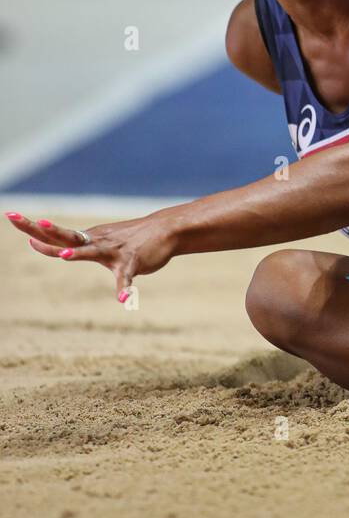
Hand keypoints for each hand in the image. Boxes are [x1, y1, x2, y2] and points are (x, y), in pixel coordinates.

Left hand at [5, 209, 177, 302]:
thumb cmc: (128, 238)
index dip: (33, 228)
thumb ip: (74, 244)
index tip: (11, 216)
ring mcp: (114, 251)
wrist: (165, 230)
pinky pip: (126, 277)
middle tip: (22, 218)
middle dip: (42, 229)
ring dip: (79, 253)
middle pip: (64, 235)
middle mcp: (96, 241)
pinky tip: (123, 301)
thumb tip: (47, 245)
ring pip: (92, 251)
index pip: (55, 234)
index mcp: (86, 238)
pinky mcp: (132, 262)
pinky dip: (125, 288)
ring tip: (65, 255)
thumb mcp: (98, 240)